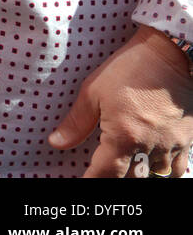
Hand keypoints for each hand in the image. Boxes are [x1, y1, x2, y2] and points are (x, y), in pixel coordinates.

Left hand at [49, 25, 192, 176]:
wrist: (171, 53)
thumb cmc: (129, 68)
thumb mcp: (93, 91)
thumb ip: (76, 122)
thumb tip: (56, 143)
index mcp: (124, 137)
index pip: (106, 174)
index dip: (91, 180)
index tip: (82, 181)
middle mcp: (151, 147)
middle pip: (132, 178)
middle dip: (115, 177)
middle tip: (102, 169)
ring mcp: (173, 145)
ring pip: (156, 175)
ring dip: (140, 173)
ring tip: (127, 162)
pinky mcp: (188, 139)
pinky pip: (179, 167)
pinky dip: (164, 168)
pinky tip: (153, 160)